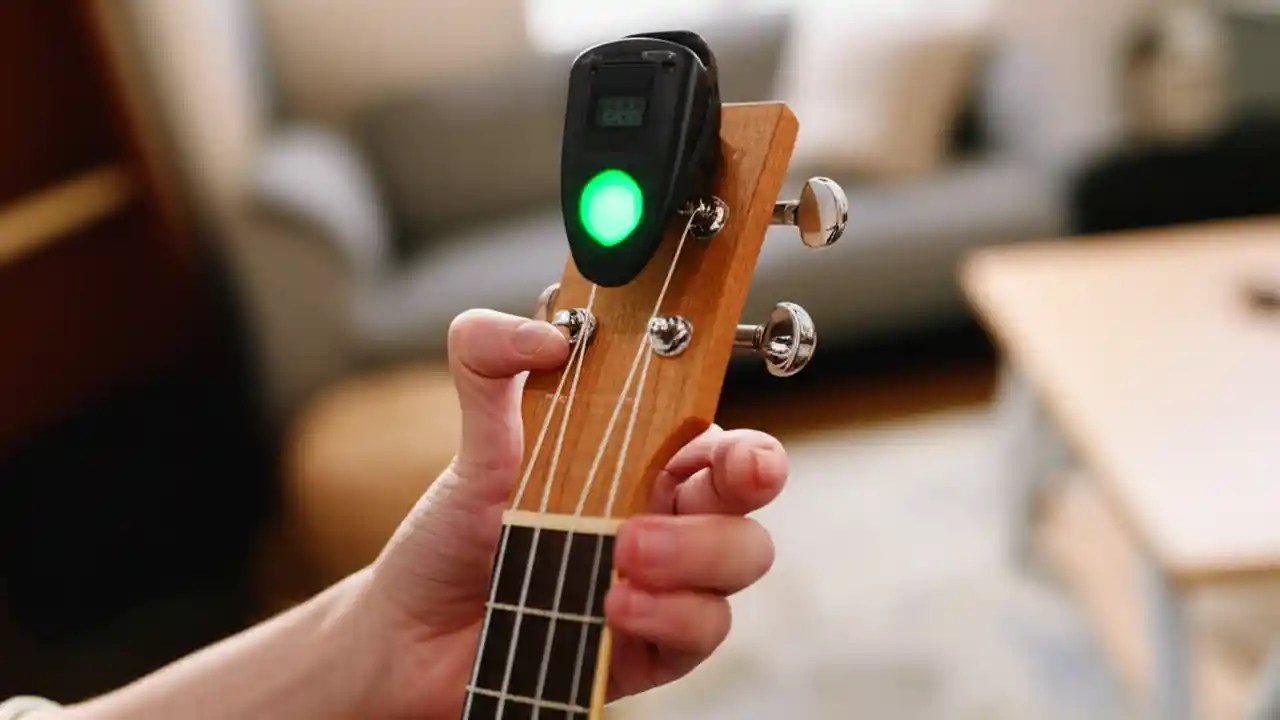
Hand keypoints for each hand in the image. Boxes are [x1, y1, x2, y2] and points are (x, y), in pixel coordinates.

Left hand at [352, 309, 787, 717]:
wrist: (414, 634)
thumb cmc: (452, 538)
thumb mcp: (473, 442)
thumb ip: (491, 363)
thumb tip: (550, 333)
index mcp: (641, 462)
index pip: (721, 440)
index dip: (747, 441)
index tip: (739, 452)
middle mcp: (665, 518)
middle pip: (750, 499)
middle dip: (745, 489)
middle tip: (699, 490)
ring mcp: (666, 585)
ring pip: (741, 561)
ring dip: (695, 556)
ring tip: (621, 559)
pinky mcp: (652, 648)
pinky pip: (702, 631)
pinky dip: (670, 614)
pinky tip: (614, 607)